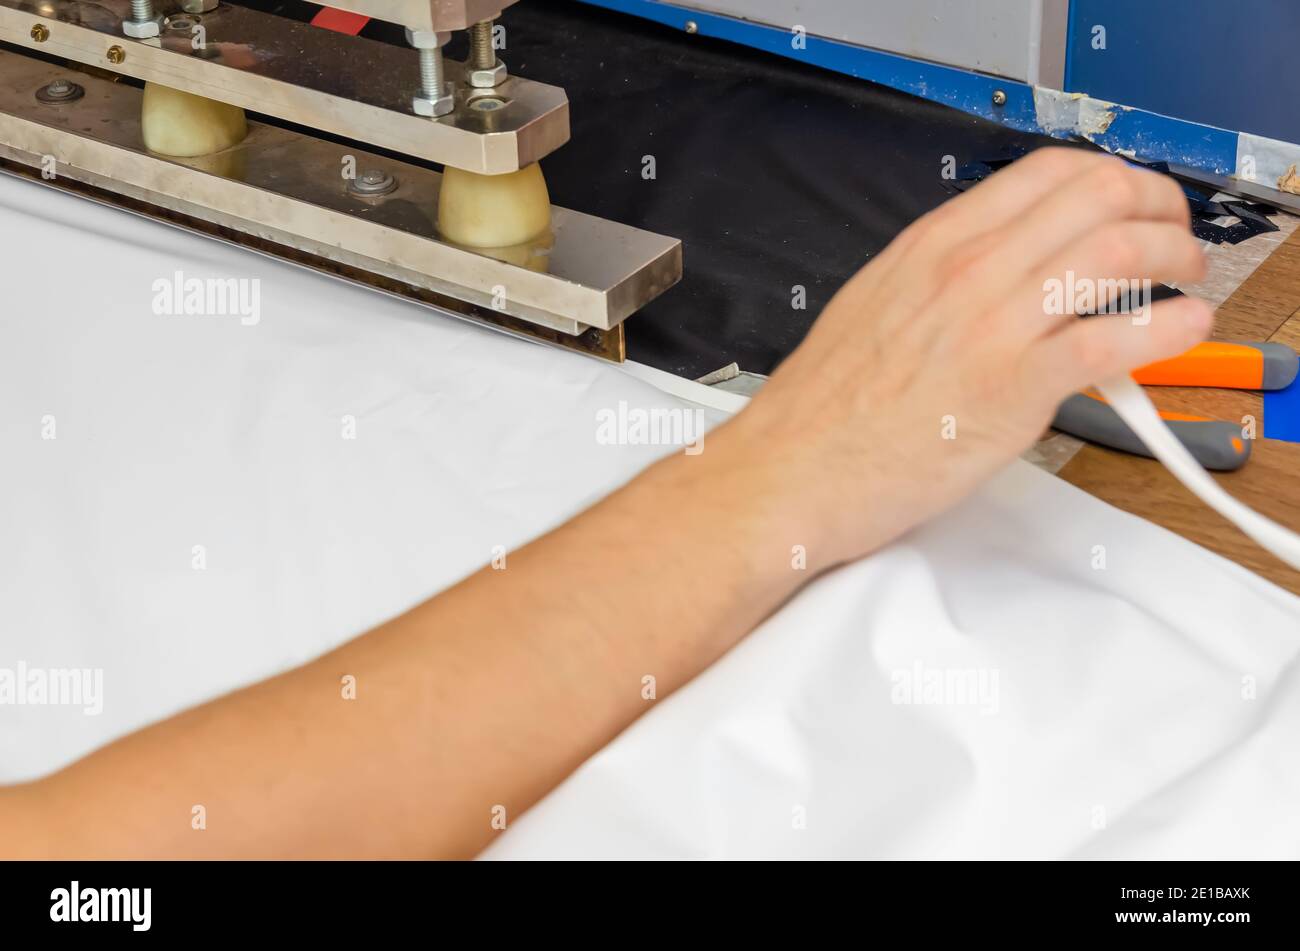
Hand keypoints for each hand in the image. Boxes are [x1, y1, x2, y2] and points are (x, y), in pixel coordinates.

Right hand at [727, 148, 1211, 567]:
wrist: (788, 471)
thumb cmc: (823, 407)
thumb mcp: (877, 308)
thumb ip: (944, 284)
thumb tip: (1007, 281)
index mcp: (931, 246)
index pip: (1049, 173)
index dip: (1113, 179)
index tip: (1132, 204)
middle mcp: (965, 271)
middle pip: (1098, 196)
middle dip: (1159, 209)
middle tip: (1174, 240)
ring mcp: (989, 326)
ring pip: (1117, 253)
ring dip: (1173, 258)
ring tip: (1184, 282)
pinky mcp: (1012, 389)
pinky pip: (1112, 339)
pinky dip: (1166, 327)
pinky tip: (1180, 329)